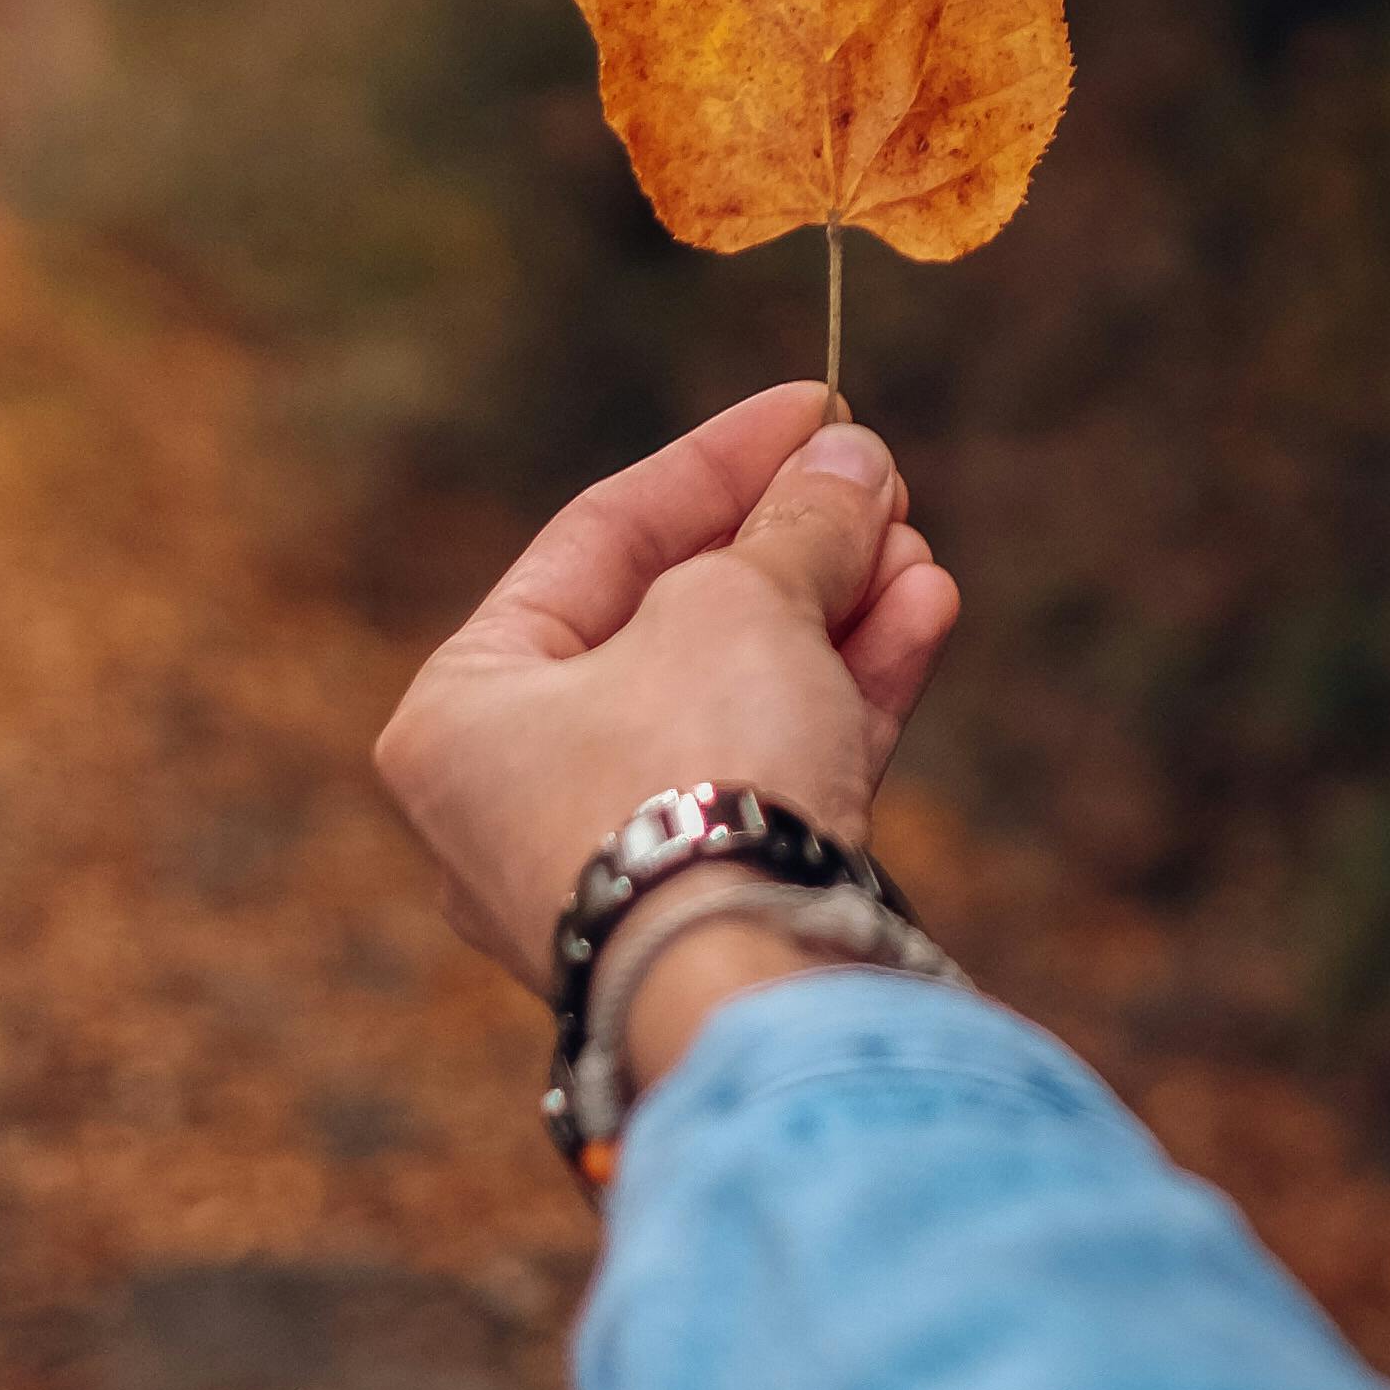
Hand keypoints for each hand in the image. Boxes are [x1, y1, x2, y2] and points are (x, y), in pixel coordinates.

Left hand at [375, 380, 960, 999]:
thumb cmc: (688, 771)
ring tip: (921, 552)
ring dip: (838, 613)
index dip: (715, 461)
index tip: (812, 407)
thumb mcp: (737, 602)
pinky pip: (776, 774)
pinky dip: (847, 695)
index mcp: (465, 708)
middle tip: (879, 484)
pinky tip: (924, 616)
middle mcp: (521, 792)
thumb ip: (794, 524)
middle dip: (792, 545)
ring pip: (740, 702)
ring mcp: (620, 861)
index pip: (597, 541)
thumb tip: (850, 464)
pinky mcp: (712, 909)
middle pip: (676, 623)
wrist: (742, 983)